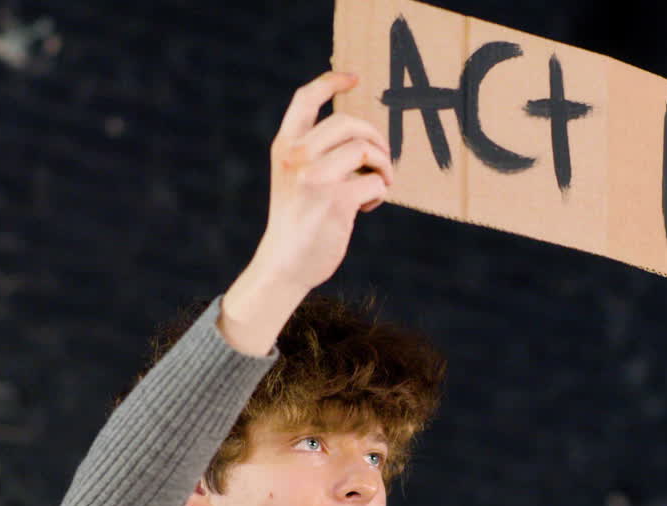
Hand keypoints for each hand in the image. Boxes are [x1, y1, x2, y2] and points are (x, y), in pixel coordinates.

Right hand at [219, 71, 392, 354]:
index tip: (354, 78)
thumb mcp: (295, 180)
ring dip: (382, 165)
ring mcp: (315, 177)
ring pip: (365, 148)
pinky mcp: (336, 200)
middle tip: (381, 159)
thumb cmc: (297, 223)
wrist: (283, 265)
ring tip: (378, 183)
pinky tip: (368, 206)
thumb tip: (365, 138)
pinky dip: (380, 192)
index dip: (332, 82)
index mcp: (284, 147)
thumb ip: (316, 155)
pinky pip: (375, 181)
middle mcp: (296, 156)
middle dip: (374, 137)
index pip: (305, 98)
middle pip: (348, 122)